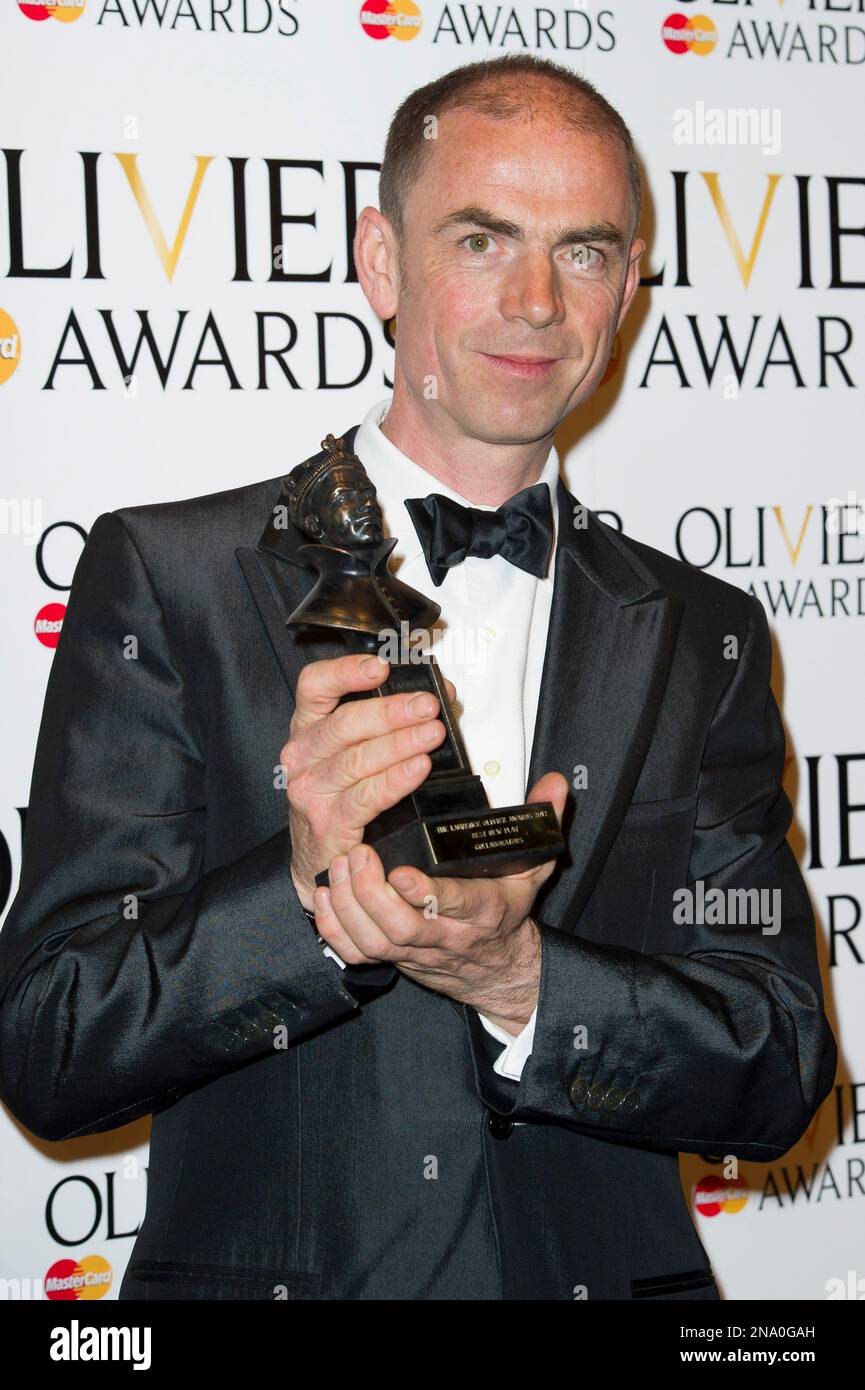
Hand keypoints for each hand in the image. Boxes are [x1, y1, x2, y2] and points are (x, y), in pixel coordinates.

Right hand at [281, 652, 455, 910]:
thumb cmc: (342, 796)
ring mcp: (311, 791)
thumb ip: (393, 718)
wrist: (320, 857)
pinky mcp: (328, 823)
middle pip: (344, 723)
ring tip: (432, 733)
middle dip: (391, 711)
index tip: (380, 668)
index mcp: (308, 727)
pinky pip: (366, 796)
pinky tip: (418, 768)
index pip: (314, 686)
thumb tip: (441, 694)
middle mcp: (302, 756)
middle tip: (426, 706)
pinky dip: (395, 780)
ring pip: (356, 759)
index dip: (345, 672)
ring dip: (400, 743)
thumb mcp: (358, 749)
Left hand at [313, 771, 568, 1031]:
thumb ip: (544, 822)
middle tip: (359, 854)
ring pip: (374, 942)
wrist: (497, 968)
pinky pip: (356, 955)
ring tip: (339, 866)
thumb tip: (557, 782)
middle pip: (402, 928)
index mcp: (483, 911)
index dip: (425, 892)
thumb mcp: (534, 867)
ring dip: (350, 907)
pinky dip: (335, 929)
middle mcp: (446, 936)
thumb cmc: (507, 909)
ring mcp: (415, 951)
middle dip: (374, 894)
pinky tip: (324, 896)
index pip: (453, 904)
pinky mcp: (392, 959)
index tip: (402, 870)